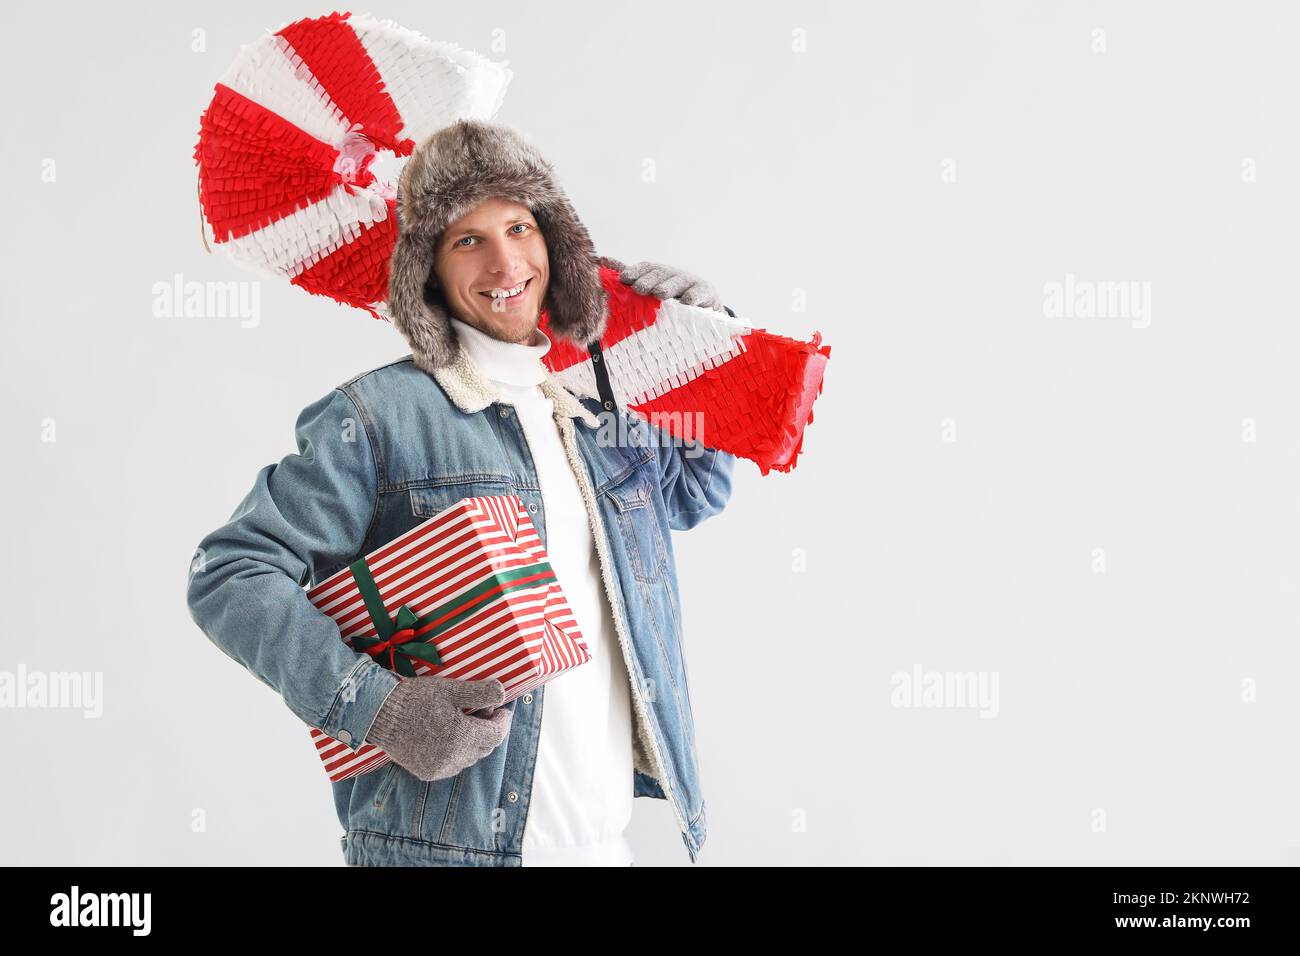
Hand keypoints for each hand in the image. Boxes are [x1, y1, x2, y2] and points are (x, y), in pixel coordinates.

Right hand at [365, 675, 511, 781]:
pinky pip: (453, 766)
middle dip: (489, 730)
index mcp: (462, 736)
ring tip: (466, 722)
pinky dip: (458, 754)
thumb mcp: (450, 689)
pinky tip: (451, 738)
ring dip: (474, 742)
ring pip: (470, 758)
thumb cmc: (416, 698)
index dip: (503, 722)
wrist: (381, 715)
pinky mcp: (428, 773)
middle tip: (484, 711)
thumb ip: (480, 693)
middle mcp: (453, 757)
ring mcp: (440, 768)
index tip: (503, 709)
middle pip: (485, 748)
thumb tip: (503, 693)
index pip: (496, 735)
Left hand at [599, 255, 725, 311]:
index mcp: (659, 273)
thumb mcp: (652, 285)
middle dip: (649, 280)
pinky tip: (686, 302)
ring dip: (668, 287)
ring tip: (660, 293)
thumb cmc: (673, 295)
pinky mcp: (706, 293)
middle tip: (639, 288)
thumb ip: (630, 275)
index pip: (646, 267)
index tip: (624, 278)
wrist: (705, 306)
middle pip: (660, 274)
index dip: (635, 271)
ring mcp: (691, 283)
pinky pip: (699, 294)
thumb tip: (602, 261)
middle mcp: (674, 274)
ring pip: (678, 283)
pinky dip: (693, 297)